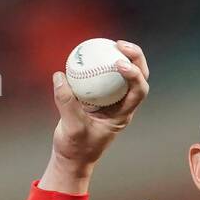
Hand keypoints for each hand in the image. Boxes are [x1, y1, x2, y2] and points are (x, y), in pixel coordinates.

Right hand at [40, 40, 149, 192]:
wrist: (71, 157)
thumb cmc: (75, 148)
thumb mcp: (71, 128)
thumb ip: (66, 103)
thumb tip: (60, 76)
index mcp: (123, 114)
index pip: (139, 91)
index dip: (135, 74)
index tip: (119, 63)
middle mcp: (122, 105)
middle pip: (138, 77)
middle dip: (135, 57)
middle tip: (118, 44)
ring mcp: (112, 100)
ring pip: (123, 74)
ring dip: (121, 56)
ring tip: (108, 42)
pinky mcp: (98, 97)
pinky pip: (103, 76)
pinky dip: (99, 63)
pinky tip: (89, 51)